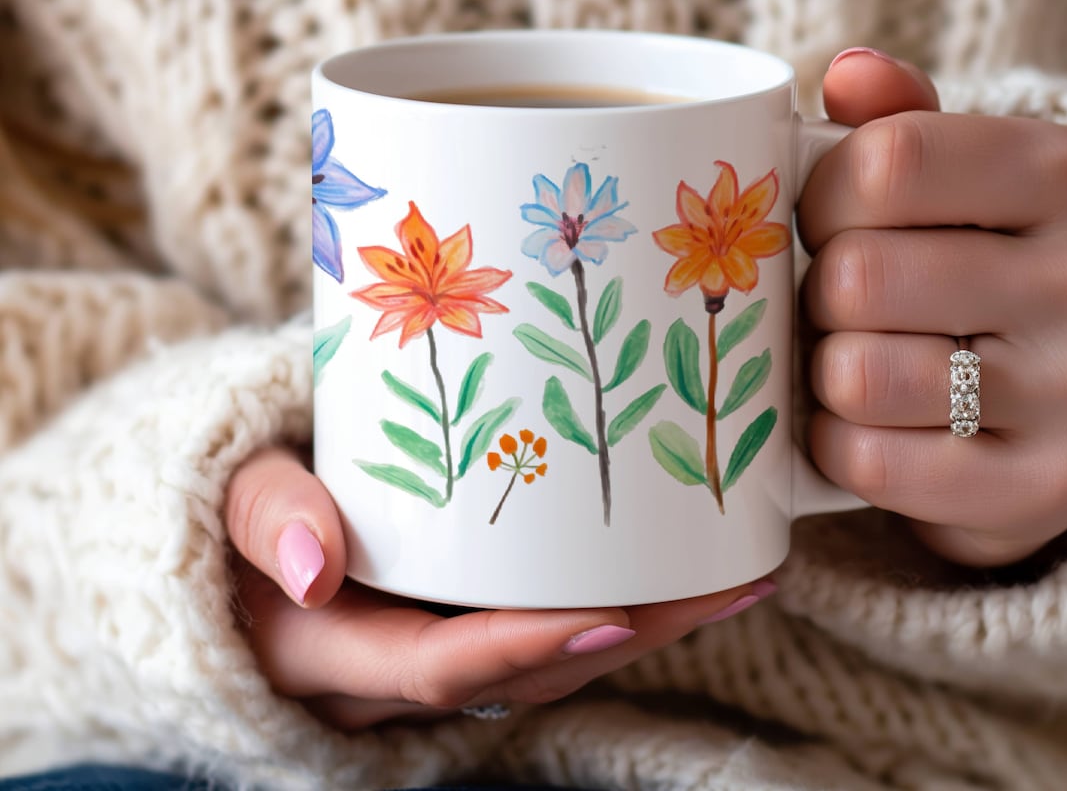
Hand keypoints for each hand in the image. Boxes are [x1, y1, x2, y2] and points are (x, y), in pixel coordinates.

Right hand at [224, 446, 774, 728]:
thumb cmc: (236, 506)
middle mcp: (396, 669)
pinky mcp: (461, 614)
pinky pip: (542, 622)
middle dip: (629, 635)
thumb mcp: (232, 496)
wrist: (236, 534)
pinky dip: (613, 600)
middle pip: (524, 670)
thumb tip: (312, 567)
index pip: (438, 667)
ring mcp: (435, 646)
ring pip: (547, 655)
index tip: (611, 621)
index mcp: (332, 652)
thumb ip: (264, 515)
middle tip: (726, 585)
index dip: (523, 650)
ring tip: (735, 573)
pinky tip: (675, 562)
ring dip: (644, 621)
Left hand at [798, 48, 1066, 567]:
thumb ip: (909, 121)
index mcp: (1060, 175)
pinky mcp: (1038, 490)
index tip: (829, 219)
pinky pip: (873, 465)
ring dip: (828, 371)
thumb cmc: (1002, 252)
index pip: (886, 163)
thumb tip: (850, 74)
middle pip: (857, 278)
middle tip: (844, 299)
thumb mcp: (980, 171)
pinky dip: (840, 444)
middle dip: (821, 292)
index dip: (822, 196)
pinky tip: (867, 423)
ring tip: (860, 357)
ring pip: (858, 376)